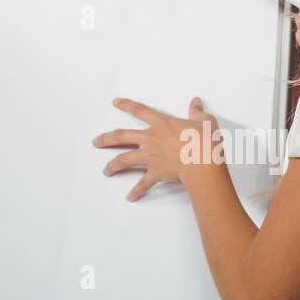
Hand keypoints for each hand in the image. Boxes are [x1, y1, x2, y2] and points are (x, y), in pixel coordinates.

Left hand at [92, 97, 219, 199]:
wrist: (203, 160)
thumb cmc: (204, 141)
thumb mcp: (204, 121)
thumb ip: (196, 112)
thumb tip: (195, 103)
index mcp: (161, 124)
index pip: (140, 110)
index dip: (126, 105)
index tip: (115, 102)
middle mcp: (151, 139)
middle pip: (121, 136)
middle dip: (106, 139)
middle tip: (96, 141)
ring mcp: (151, 156)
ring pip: (124, 159)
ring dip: (112, 165)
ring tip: (105, 170)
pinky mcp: (155, 172)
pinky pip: (143, 184)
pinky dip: (136, 191)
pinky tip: (129, 197)